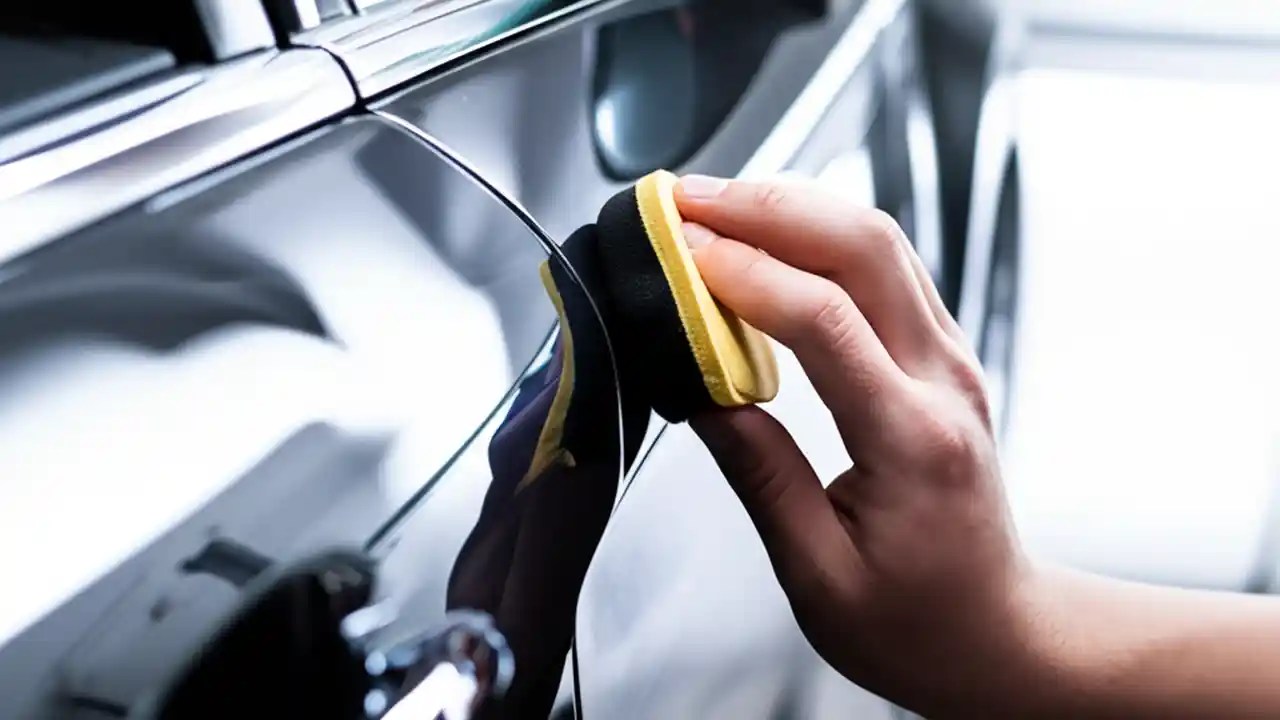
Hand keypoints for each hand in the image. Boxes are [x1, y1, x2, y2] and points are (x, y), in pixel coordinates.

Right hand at [675, 175, 1037, 714]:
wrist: (994, 633)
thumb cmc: (916, 623)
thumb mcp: (818, 575)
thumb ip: (760, 476)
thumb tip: (700, 394)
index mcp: (913, 441)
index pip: (825, 321)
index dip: (744, 275)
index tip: (679, 254)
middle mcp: (945, 383)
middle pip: (865, 246)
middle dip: (768, 206)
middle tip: (685, 197)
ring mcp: (951, 362)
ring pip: (880, 241)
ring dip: (794, 207)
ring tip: (715, 202)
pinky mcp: (940, 358)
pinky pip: (885, 267)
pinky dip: (820, 236)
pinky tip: (770, 237)